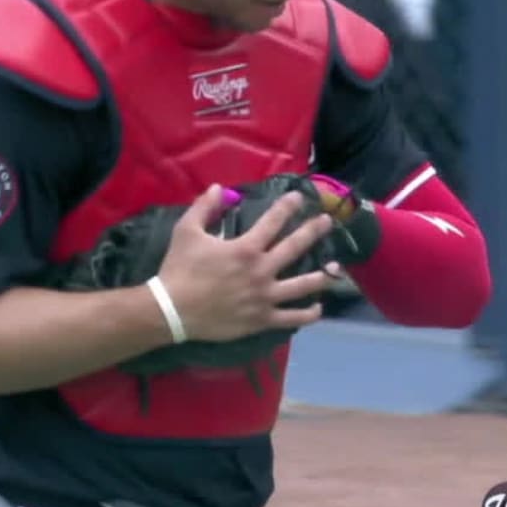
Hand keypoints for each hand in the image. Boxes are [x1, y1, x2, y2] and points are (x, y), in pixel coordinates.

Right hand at [153, 184, 338, 342]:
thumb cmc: (179, 269)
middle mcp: (262, 271)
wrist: (172, 310)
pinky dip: (308, 314)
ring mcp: (265, 297)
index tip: (299, 197)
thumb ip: (204, 207)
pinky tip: (318, 308)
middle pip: (295, 248)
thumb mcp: (186, 231)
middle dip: (313, 231)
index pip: (273, 221)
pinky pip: (291, 318)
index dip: (287, 206)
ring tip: (335, 268)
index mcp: (246, 248)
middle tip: (327, 222)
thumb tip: (219, 188)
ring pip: (302, 285)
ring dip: (321, 275)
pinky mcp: (262, 319)